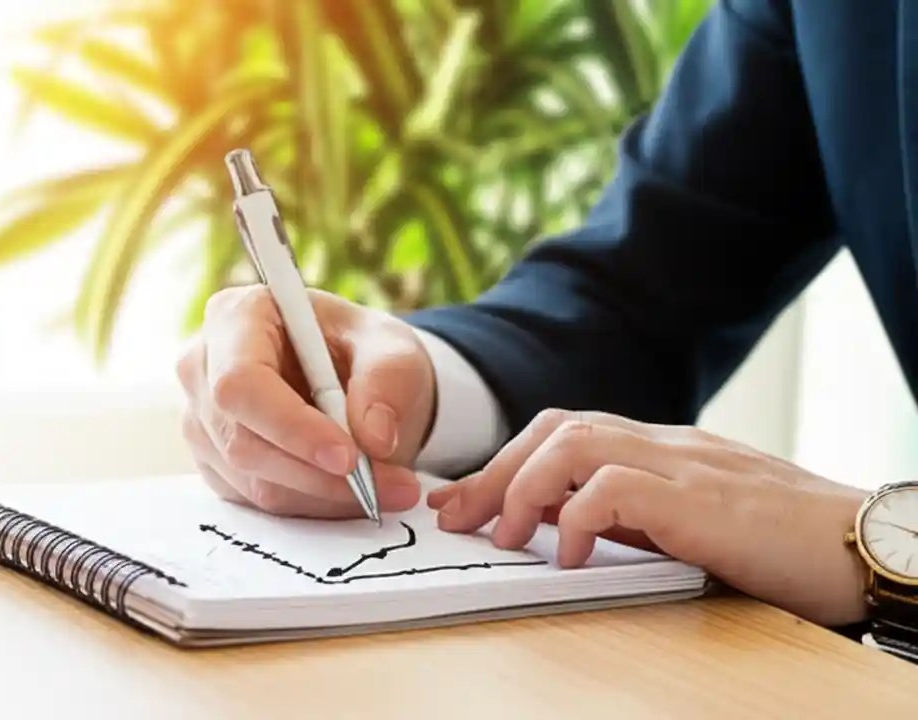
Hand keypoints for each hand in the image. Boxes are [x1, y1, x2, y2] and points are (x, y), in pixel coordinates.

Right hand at [177, 285, 433, 517]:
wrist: (353, 380)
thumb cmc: (361, 350)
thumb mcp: (392, 348)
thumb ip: (388, 381)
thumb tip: (375, 438)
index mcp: (235, 317)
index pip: (241, 382)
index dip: (289, 425)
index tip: (348, 456)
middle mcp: (203, 369)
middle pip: (242, 442)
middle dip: (320, 474)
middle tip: (394, 484)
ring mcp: (201, 421)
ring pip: (255, 481)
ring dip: (326, 495)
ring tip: (390, 486)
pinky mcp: (215, 464)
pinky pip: (259, 502)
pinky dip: (314, 504)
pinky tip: (351, 488)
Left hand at [427, 409, 869, 625]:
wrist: (861, 543)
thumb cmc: (780, 544)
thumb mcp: (688, 524)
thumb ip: (629, 514)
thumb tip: (556, 523)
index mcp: (660, 447)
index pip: (564, 430)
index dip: (503, 461)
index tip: (462, 502)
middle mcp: (666, 443)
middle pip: (557, 426)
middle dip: (496, 470)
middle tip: (460, 518)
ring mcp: (684, 463)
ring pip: (575, 440)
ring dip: (523, 487)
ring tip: (505, 536)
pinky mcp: (701, 498)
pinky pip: (617, 486)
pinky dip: (575, 516)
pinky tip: (566, 556)